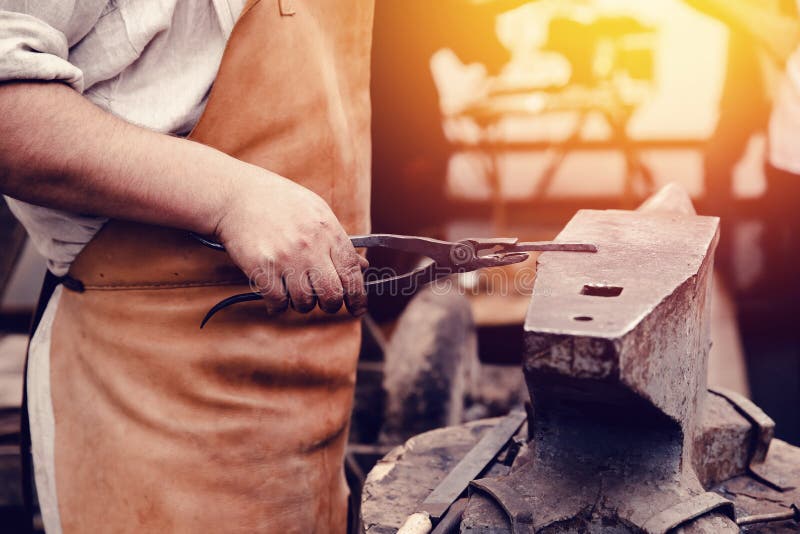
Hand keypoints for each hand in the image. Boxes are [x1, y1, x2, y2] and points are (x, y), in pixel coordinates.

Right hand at [214, 164, 367, 316]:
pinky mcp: (261, 267)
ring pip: (305, 302)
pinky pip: (277, 301)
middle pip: (332, 294)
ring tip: (296, 293)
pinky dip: (278, 305)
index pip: (352, 272)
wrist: (236, 194)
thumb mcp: (317, 211)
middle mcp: (310, 246)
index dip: (358, 296)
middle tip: (324, 302)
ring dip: (302, 304)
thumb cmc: (278, 201)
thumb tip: (362, 266)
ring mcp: (285, 258)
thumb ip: (339, 240)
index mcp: (328, 230)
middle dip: (330, 305)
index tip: (357, 307)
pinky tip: (277, 296)